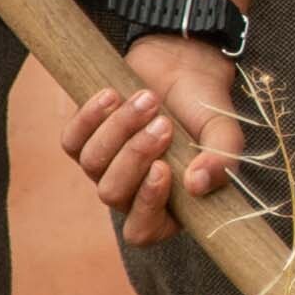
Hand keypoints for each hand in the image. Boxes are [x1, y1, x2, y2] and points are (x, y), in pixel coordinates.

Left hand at [58, 33, 249, 247]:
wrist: (182, 64)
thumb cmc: (204, 106)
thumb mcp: (223, 133)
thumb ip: (221, 161)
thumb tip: (197, 185)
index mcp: (167, 206)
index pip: (142, 230)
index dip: (147, 204)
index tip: (163, 167)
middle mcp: (130, 193)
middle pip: (112, 194)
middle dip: (136, 155)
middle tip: (164, 123)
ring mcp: (104, 167)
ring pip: (92, 164)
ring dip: (120, 128)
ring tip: (149, 98)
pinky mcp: (83, 138)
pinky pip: (71, 140)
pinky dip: (90, 117)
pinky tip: (114, 94)